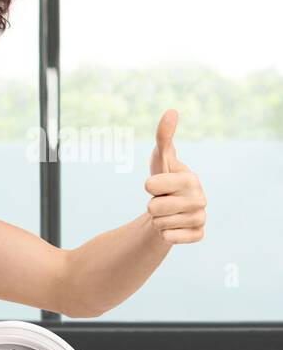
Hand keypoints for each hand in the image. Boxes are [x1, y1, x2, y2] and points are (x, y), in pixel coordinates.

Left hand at [146, 109, 206, 244]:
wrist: (169, 210)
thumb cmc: (164, 180)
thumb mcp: (160, 159)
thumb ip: (163, 136)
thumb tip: (171, 111)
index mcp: (191, 178)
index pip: (151, 185)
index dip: (150, 186)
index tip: (159, 184)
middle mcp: (200, 198)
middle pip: (153, 207)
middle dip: (152, 205)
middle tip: (162, 201)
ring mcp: (200, 217)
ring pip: (160, 224)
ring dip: (157, 220)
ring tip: (167, 213)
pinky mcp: (198, 234)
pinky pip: (171, 238)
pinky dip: (166, 234)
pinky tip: (173, 228)